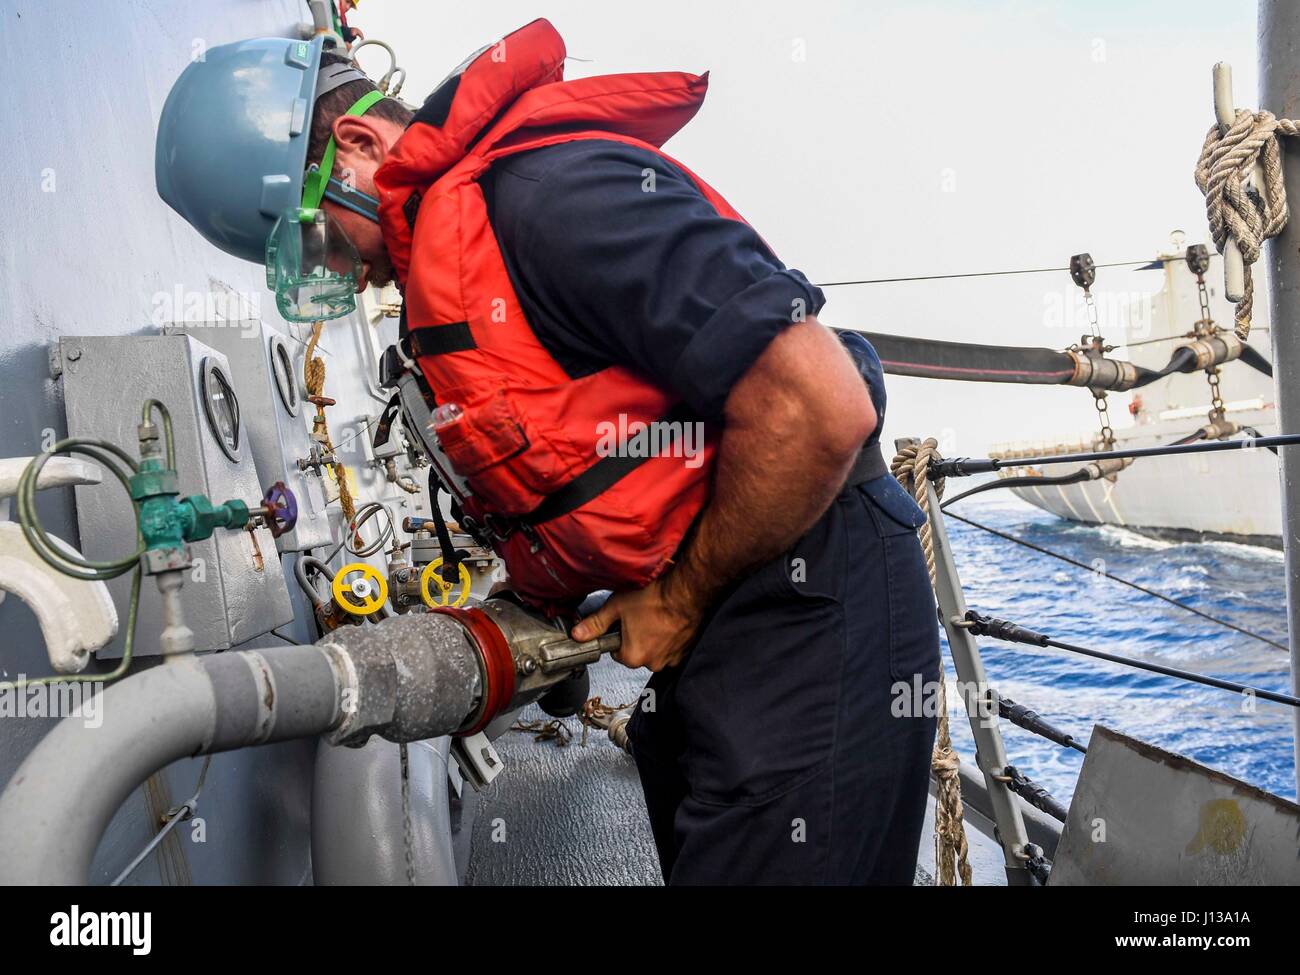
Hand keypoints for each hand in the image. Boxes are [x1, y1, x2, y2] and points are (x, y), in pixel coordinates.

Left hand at [571, 575, 704, 671]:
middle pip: (637, 653)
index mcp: (633, 656)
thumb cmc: (655, 597)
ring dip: (654, 638)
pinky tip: (668, 621)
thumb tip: (578, 634)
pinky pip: (672, 649)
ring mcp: (672, 659)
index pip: (617, 653)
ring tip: (656, 617)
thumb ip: (596, 623)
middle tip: (641, 616)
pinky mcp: (686, 652)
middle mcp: (653, 663)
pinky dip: (670, 638)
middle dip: (637, 637)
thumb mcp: (617, 607)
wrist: (687, 591)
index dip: (619, 635)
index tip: (624, 622)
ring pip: (655, 650)